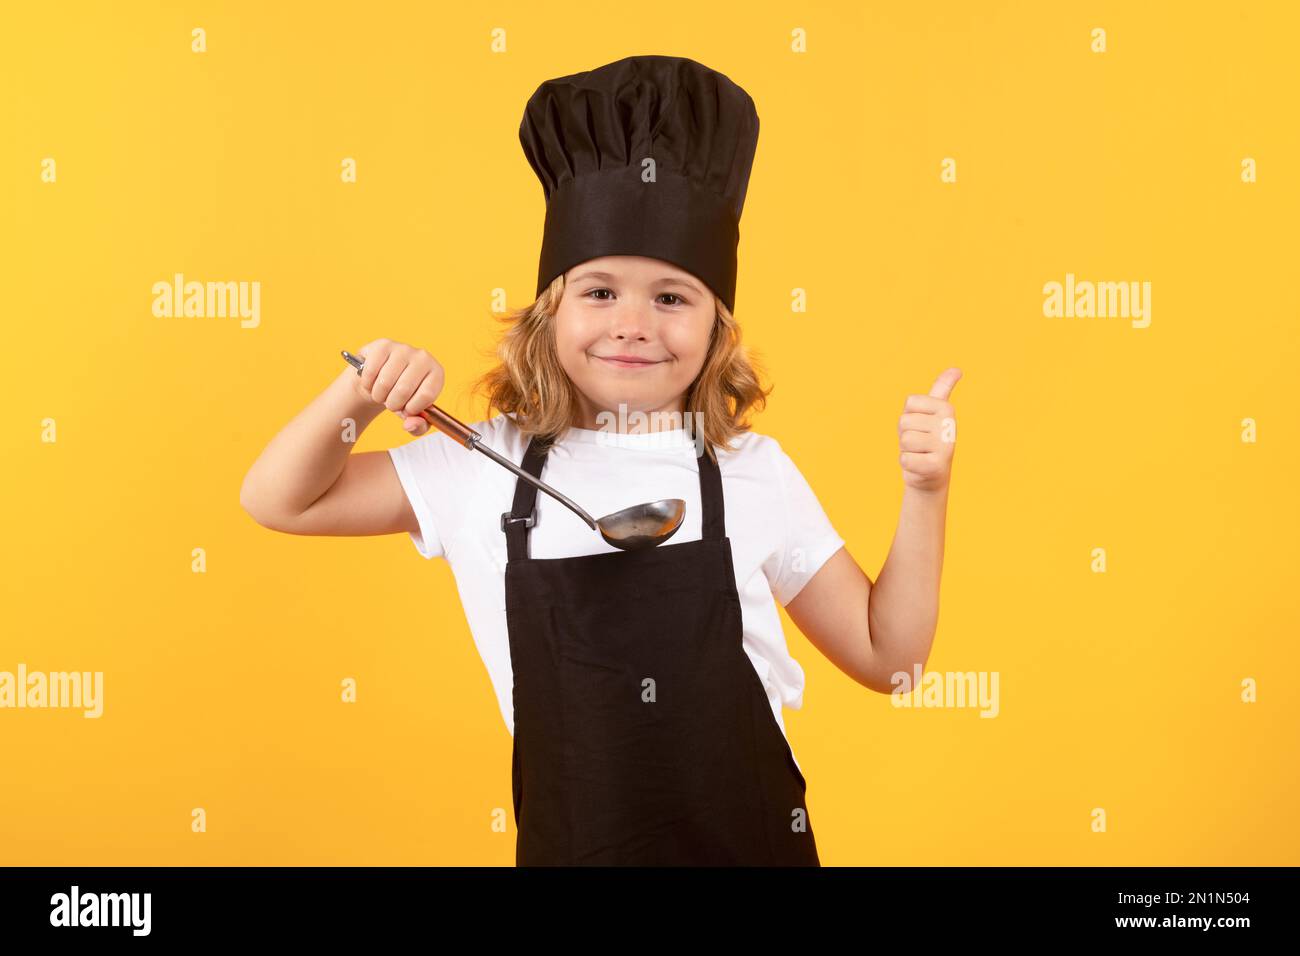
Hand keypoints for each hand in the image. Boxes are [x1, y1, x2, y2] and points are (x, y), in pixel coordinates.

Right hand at [350, 338, 444, 435]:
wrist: (381, 379)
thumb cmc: (402, 398)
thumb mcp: (414, 415)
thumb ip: (418, 426)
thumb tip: (410, 424)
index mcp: (436, 374)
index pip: (427, 394)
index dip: (413, 408)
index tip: (407, 410)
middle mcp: (423, 357)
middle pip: (404, 389)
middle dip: (393, 404)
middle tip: (391, 402)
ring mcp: (403, 349)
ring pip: (385, 383)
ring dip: (379, 396)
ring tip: (382, 393)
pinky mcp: (383, 345)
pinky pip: (371, 372)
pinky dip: (368, 385)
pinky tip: (372, 383)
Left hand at [898, 367, 961, 493]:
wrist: (931, 475)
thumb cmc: (927, 439)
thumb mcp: (933, 412)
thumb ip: (942, 389)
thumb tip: (957, 369)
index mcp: (946, 408)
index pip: (910, 403)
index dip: (909, 415)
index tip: (921, 425)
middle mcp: (949, 425)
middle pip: (904, 421)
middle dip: (906, 434)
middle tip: (920, 443)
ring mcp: (945, 446)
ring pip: (905, 440)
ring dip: (907, 449)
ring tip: (920, 453)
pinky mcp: (936, 466)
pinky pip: (905, 459)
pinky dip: (907, 464)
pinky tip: (920, 466)